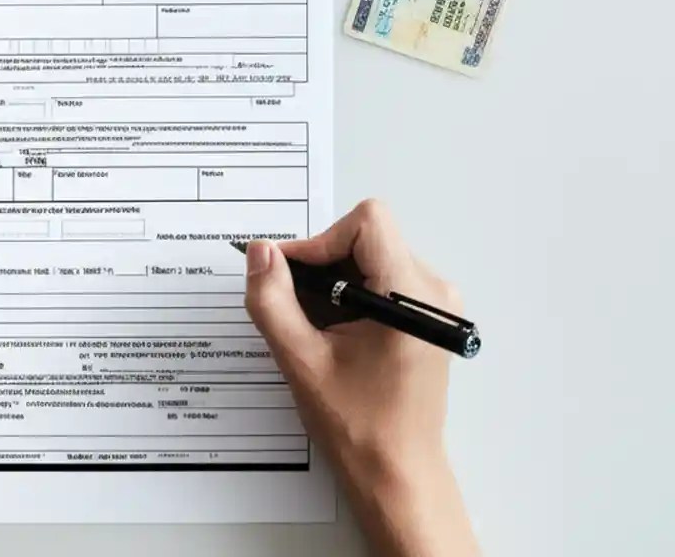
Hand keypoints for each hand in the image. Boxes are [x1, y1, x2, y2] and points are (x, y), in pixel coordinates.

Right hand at [243, 199, 477, 555]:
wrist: (397, 471)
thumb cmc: (358, 425)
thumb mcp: (301, 360)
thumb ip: (273, 300)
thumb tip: (260, 254)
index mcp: (411, 297)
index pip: (367, 223)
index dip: (319, 241)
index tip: (289, 274)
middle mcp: (433, 293)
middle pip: (368, 238)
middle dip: (321, 264)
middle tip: (291, 304)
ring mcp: (435, 305)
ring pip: (372, 256)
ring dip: (332, 281)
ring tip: (313, 326)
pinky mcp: (428, 317)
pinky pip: (383, 279)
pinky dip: (348, 294)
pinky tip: (332, 332)